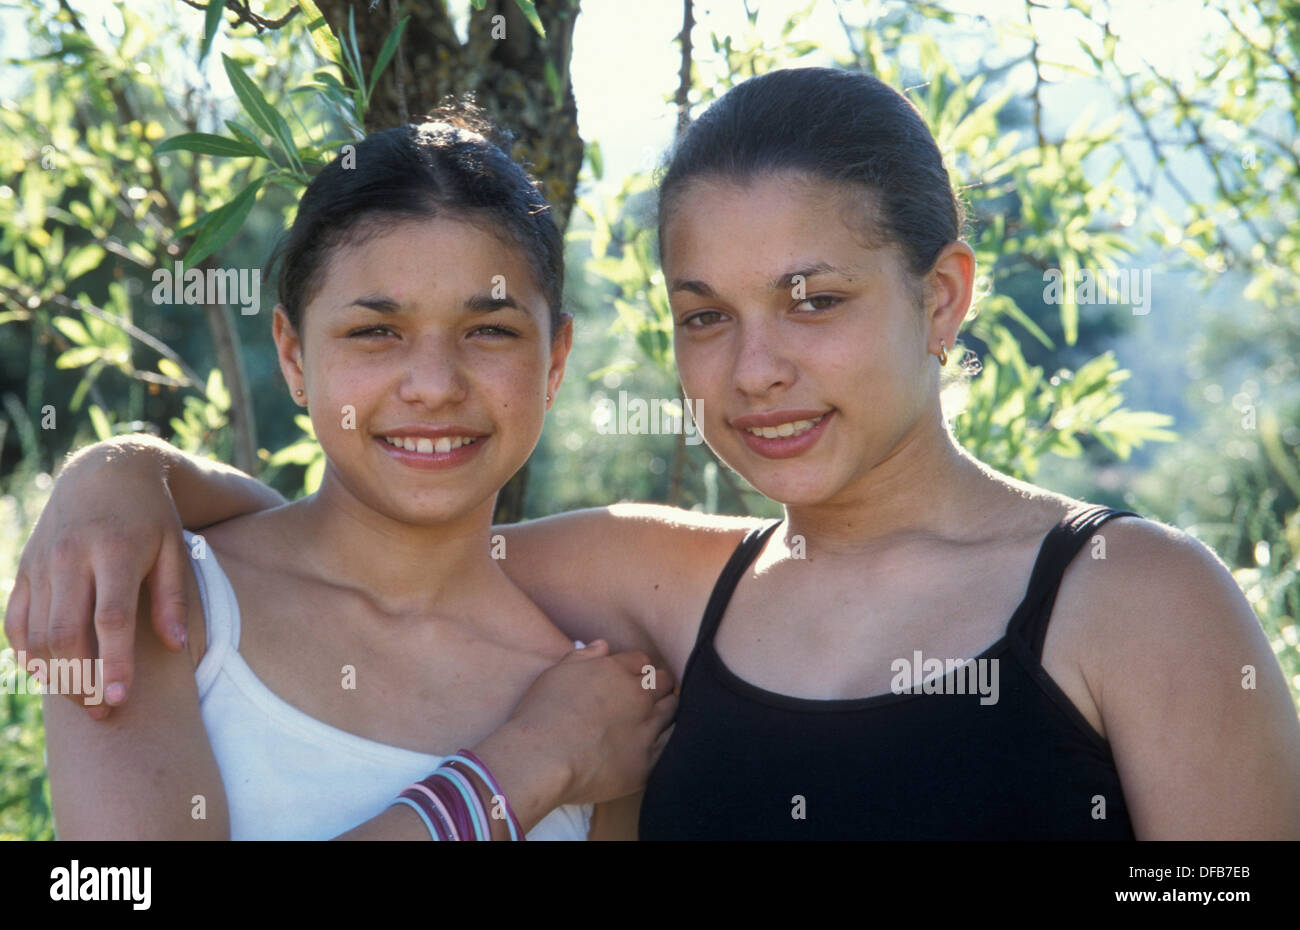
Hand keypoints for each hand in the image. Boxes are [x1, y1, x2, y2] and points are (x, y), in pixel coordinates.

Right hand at [4, 439, 189, 719]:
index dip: (112, 664)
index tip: (119, 700)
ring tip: (83, 703)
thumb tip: (177, 647)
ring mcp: (41, 564)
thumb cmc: (151, 517)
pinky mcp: (25, 569)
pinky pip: (16, 620)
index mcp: (113, 552)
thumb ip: (173, 599)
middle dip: (80, 680)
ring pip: (36, 633)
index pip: (110, 620)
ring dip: (55, 675)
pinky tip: (47, 676)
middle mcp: (70, 558)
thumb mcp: (174, 549)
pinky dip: (27, 652)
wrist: (106, 471)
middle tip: (102, 713)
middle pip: (65, 633)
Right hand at [482, 641, 677, 814]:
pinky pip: (671, 741)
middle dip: (656, 684)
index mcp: (614, 671)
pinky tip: (658, 737)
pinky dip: (667, 735)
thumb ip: (582, 657)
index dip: (635, 668)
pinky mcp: (648, 760)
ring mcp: (645, 727)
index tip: (631, 677)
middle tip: (647, 694)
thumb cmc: (540, 716)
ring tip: (655, 714)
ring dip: (665, 707)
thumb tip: (603, 645)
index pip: (640, 660)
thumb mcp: (555, 675)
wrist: (542, 761)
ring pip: (671, 708)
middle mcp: (636, 695)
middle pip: (662, 680)